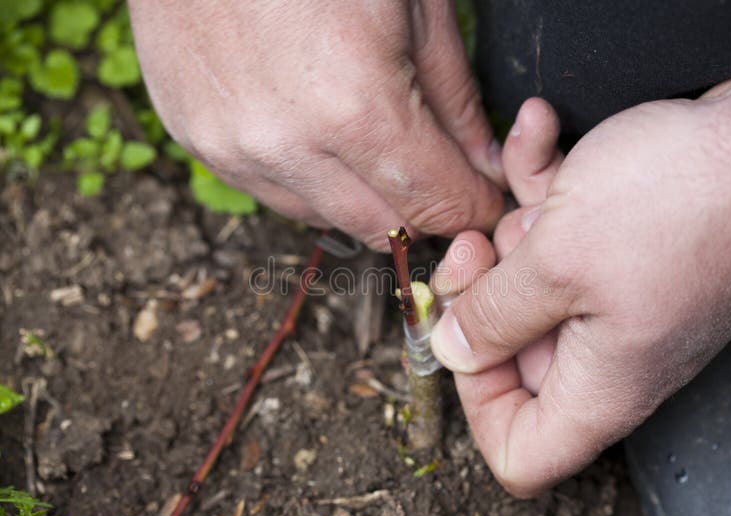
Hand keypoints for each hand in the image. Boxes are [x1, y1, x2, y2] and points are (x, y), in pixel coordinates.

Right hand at [129, 0, 504, 249]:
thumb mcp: (414, 3)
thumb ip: (453, 96)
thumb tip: (482, 163)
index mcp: (354, 102)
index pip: (434, 202)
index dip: (471, 206)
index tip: (481, 196)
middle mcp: (288, 143)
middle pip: (383, 227)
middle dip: (421, 210)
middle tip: (435, 175)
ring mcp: (234, 148)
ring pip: (326, 218)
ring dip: (361, 197)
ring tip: (368, 142)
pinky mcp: (197, 142)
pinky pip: (272, 192)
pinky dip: (307, 178)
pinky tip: (312, 131)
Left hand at [430, 27, 730, 496]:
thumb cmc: (684, 199)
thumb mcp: (558, 262)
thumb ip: (493, 315)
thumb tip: (453, 348)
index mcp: (599, 385)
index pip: (518, 450)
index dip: (477, 402)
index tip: (466, 336)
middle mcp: (610, 352)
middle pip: (510, 352)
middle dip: (480, 292)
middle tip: (476, 245)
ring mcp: (619, 299)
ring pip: (529, 282)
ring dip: (514, 227)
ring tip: (537, 187)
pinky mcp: (624, 249)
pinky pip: (560, 229)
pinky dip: (542, 183)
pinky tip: (540, 132)